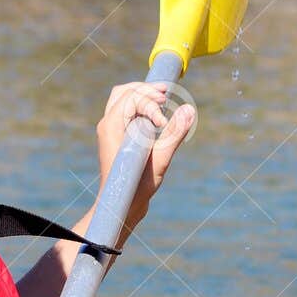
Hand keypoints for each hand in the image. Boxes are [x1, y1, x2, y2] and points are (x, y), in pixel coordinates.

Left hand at [95, 81, 194, 235]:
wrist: (121, 206)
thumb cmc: (136, 187)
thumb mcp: (160, 160)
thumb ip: (174, 134)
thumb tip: (188, 110)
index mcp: (112, 126)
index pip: (131, 97)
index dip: (150, 101)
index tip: (163, 121)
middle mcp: (107, 125)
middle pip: (124, 92)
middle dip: (146, 90)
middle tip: (166, 92)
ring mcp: (110, 131)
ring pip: (123, 100)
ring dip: (143, 96)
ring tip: (163, 98)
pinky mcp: (116, 137)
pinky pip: (126, 112)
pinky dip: (141, 107)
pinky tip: (156, 113)